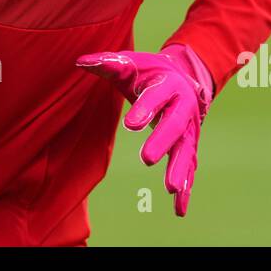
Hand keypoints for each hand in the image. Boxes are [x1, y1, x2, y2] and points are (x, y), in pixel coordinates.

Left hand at [76, 44, 213, 215]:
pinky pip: (189, 168)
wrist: (183, 76)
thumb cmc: (149, 72)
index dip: (145, 109)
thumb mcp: (131, 64)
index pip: (156, 97)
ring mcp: (189, 129)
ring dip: (179, 170)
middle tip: (146, 159)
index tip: (130, 124)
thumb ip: (108, 64)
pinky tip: (179, 209)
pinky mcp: (189, 146)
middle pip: (174, 125)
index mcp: (168, 85)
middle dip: (162, 142)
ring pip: (186, 150)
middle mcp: (183, 107)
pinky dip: (186, 189)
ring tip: (170, 189)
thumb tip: (81, 61)